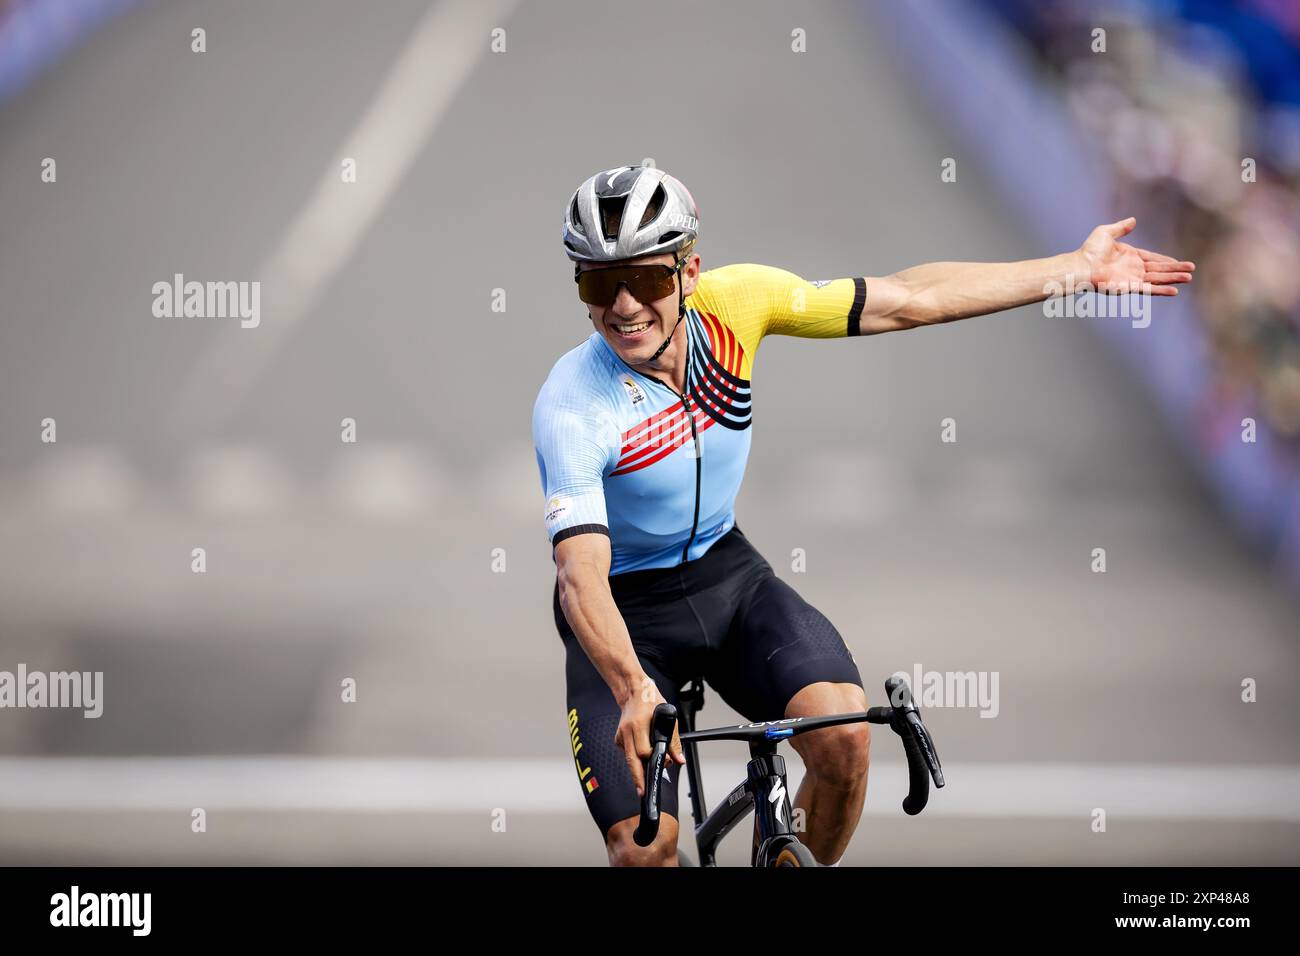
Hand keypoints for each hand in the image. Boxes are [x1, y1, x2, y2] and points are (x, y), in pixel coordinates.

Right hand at [615, 677, 685, 796]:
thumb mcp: (668, 718)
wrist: (634, 692)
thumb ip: (673, 740)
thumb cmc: (652, 702)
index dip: (653, 760)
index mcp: (638, 725)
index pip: (643, 750)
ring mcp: (621, 735)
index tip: (663, 765)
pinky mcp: (618, 738)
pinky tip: (642, 754)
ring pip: (628, 758)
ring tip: (644, 781)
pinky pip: (627, 753)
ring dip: (637, 770)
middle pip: (631, 760)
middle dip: (637, 778)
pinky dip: (635, 757)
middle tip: (642, 792)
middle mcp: (627, 731)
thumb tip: (679, 760)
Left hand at [1078, 217, 1194, 295]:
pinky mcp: (1129, 287)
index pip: (1153, 258)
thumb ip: (1121, 227)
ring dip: (1173, 278)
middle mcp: (1133, 268)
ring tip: (1188, 278)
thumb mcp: (1106, 232)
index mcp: (1130, 256)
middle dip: (1175, 270)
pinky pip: (1148, 289)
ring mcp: (1132, 278)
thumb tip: (1133, 220)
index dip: (1166, 261)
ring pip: (1157, 279)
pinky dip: (1161, 290)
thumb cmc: (1089, 250)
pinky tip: (1174, 291)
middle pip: (1159, 269)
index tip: (1179, 262)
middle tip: (1191, 270)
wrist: (1081, 265)